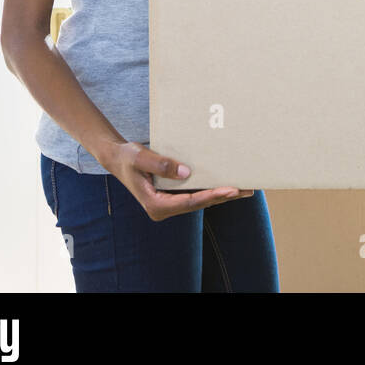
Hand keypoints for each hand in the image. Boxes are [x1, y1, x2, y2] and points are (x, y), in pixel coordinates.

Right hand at [99, 141, 253, 221]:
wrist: (117, 158)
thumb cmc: (127, 157)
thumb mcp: (140, 157)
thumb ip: (161, 164)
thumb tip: (186, 172)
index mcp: (155, 205)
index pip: (189, 202)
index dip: (211, 196)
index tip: (230, 190)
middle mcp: (164, 208)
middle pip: (199, 203)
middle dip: (223, 197)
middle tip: (248, 190)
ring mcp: (169, 203)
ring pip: (200, 200)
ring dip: (221, 195)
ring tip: (246, 189)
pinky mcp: (173, 196)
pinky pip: (195, 193)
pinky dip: (211, 189)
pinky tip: (228, 185)